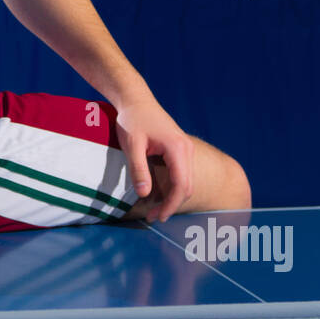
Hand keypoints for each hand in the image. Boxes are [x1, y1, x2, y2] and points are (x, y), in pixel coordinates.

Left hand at [114, 97, 193, 222]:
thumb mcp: (132, 145)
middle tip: (152, 217)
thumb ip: (138, 169)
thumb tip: (145, 194)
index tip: (158, 217)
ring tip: (152, 210)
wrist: (136, 100)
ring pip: (185, 181)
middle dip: (171, 205)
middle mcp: (187, 150)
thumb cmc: (133, 120)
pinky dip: (172, 188)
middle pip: (187, 186)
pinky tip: (157, 194)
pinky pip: (181, 174)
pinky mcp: (180, 150)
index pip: (182, 185)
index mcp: (178, 148)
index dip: (171, 205)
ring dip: (172, 198)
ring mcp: (185, 149)